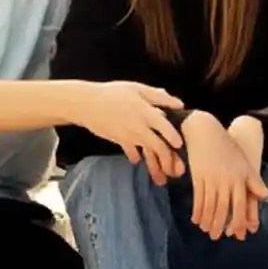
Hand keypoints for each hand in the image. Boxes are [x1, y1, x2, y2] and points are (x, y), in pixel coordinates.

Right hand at [70, 81, 185, 185]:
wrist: (87, 104)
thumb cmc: (113, 93)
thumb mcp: (138, 88)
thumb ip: (159, 96)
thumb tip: (179, 104)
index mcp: (146, 112)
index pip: (165, 127)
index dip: (174, 138)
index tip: (180, 146)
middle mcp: (140, 127)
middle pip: (158, 147)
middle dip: (168, 161)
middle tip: (177, 171)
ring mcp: (130, 136)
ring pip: (147, 154)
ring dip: (155, 168)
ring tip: (161, 180)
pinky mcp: (120, 140)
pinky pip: (131, 153)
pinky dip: (136, 157)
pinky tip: (138, 161)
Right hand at [182, 112, 267, 239]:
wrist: (206, 132)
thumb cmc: (227, 148)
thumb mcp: (244, 163)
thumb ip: (254, 181)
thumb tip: (265, 196)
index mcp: (239, 179)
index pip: (240, 205)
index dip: (236, 221)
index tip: (234, 233)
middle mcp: (226, 181)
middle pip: (223, 208)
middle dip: (219, 225)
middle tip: (215, 237)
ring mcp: (212, 179)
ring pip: (210, 206)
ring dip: (207, 221)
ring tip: (204, 230)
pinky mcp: (198, 177)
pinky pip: (198, 199)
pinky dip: (197, 211)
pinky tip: (195, 219)